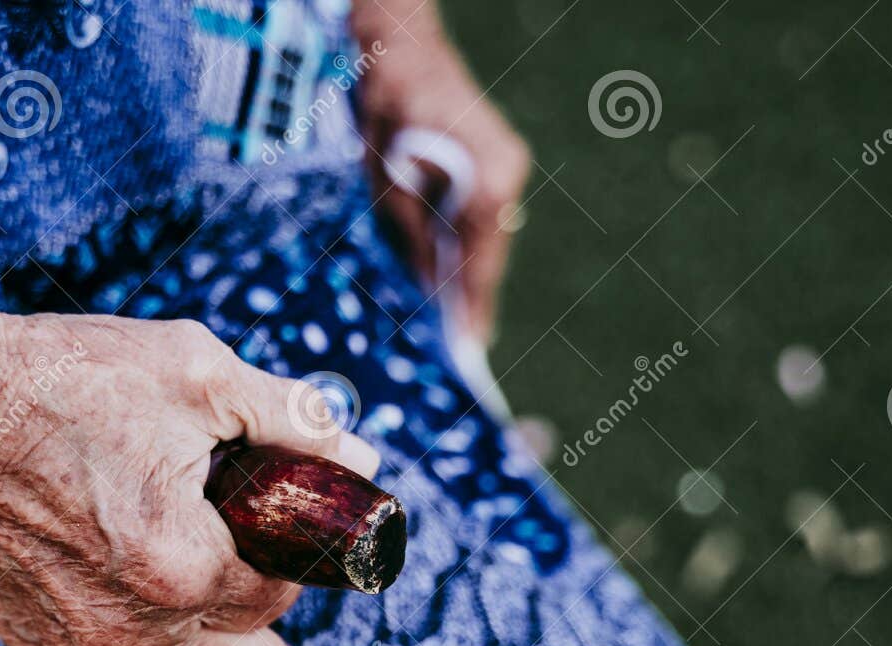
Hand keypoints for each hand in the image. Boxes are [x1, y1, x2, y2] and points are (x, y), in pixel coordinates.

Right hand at [0, 308, 381, 645]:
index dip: (307, 559)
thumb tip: (358, 456)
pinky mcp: (35, 635)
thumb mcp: (197, 371)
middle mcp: (134, 627)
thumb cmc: (59, 379)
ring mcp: (80, 643)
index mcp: (184, 567)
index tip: (312, 525)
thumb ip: (291, 420)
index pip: (279, 593)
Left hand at [359, 37, 530, 340]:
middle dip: (470, 302)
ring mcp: (505, 167)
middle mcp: (506, 176)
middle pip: (488, 256)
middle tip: (457, 353)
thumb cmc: (387, 108)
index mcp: (489, 181)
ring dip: (466, 278)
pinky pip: (479, 220)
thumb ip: (409, 236)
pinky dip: (463, 248)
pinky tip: (448, 279)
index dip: (472, 310)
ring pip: (484, 240)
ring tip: (453, 328)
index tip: (467, 352)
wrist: (399, 46)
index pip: (482, 263)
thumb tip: (425, 292)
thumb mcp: (385, 182)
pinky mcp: (495, 163)